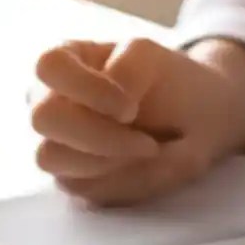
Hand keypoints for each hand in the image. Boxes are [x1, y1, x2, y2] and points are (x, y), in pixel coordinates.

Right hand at [31, 38, 244, 205]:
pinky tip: (140, 167)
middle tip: (146, 143)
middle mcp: (48, 99)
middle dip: (98, 135)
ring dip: (105, 162)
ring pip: (50, 157)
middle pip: (43, 117)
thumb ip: (129, 71)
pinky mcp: (68, 175)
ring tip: (146, 153)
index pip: (50, 66)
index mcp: (66, 58)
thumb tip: (108, 115)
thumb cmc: (174, 81)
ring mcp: (54, 140)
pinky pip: (75, 185)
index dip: (88, 89)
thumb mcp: (157, 59)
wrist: (201, 119)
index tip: (131, 108)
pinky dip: (113, 182)